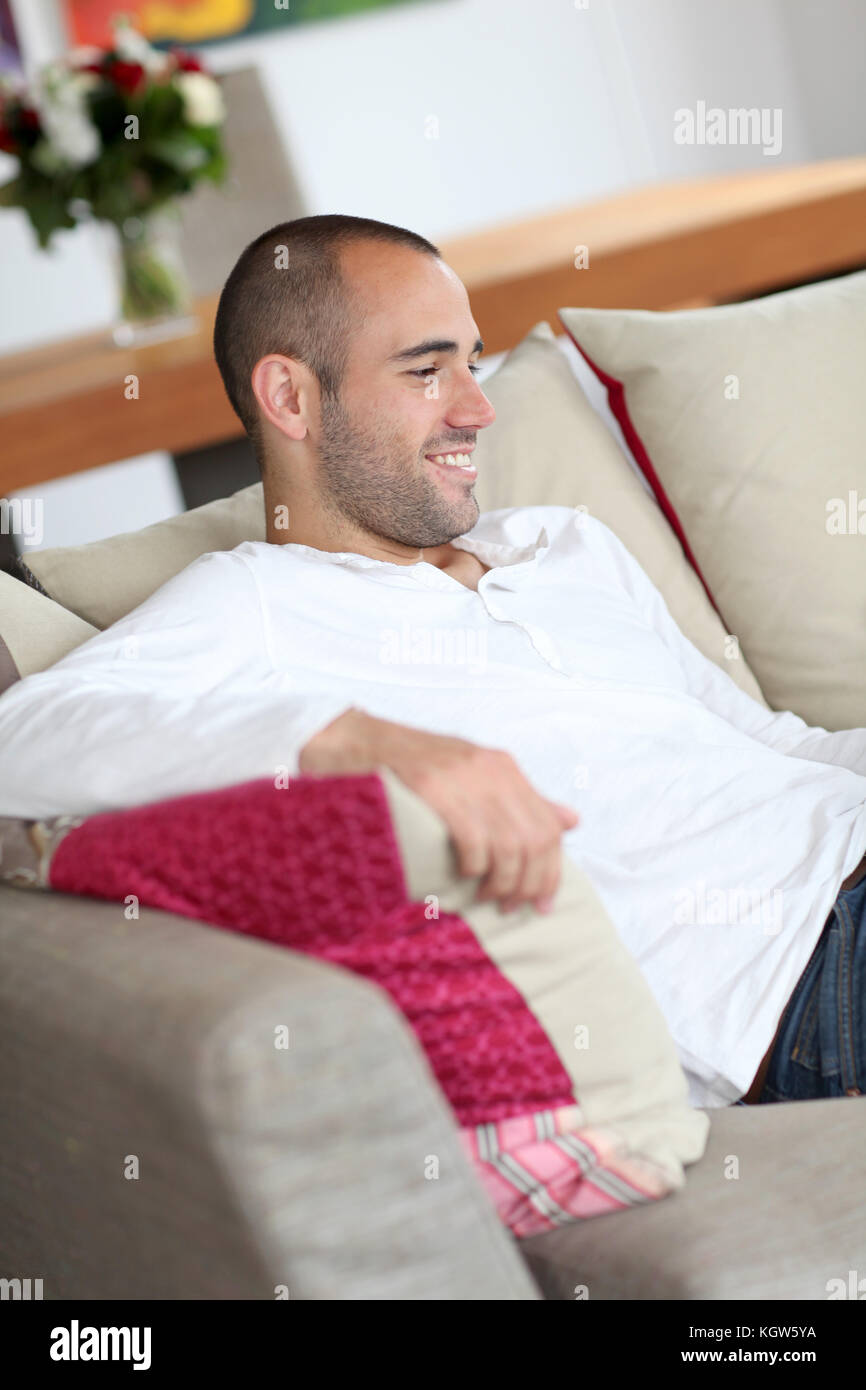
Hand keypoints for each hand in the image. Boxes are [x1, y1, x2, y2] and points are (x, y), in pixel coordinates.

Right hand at [300, 709, 578, 912]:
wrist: (353, 741)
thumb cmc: (411, 770)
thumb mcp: (473, 779)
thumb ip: (520, 800)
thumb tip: (571, 821)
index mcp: (503, 767)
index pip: (548, 827)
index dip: (550, 871)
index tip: (543, 903)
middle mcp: (490, 769)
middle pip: (534, 840)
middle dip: (528, 883)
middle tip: (512, 907)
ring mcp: (461, 776)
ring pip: (508, 844)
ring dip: (503, 882)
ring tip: (489, 898)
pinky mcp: (432, 786)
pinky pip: (473, 837)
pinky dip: (475, 865)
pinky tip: (465, 875)